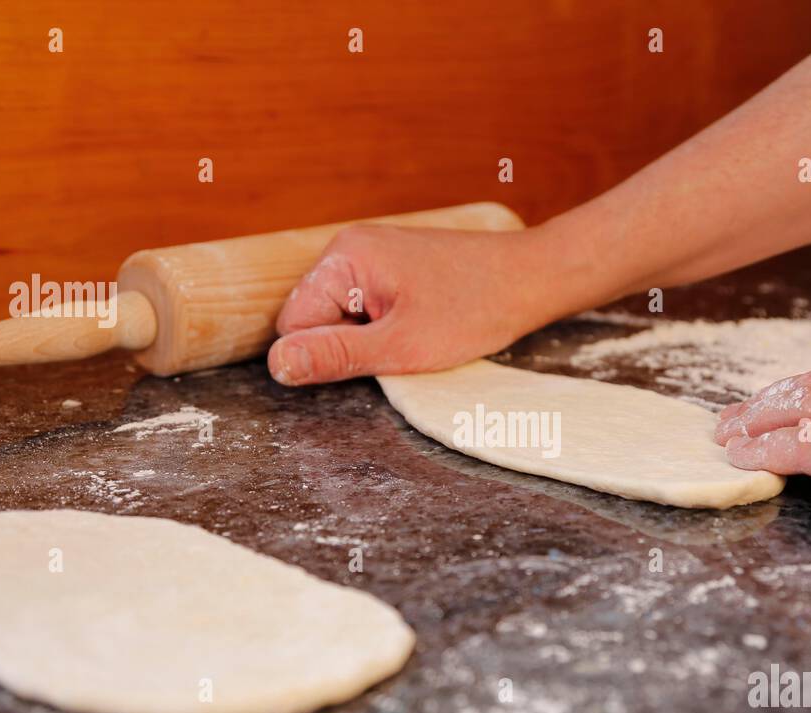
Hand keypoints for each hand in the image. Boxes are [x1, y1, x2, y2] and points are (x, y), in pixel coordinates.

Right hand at [267, 224, 550, 384]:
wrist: (533, 279)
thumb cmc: (477, 308)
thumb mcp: (402, 346)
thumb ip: (336, 355)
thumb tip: (277, 367)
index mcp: (345, 257)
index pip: (293, 322)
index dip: (328, 353)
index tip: (376, 355)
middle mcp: (351, 247)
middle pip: (314, 317)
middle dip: (349, 344)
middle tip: (401, 345)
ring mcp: (372, 255)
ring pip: (341, 316)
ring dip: (371, 338)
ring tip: (417, 333)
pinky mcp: (392, 267)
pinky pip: (365, 307)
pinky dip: (387, 326)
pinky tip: (423, 325)